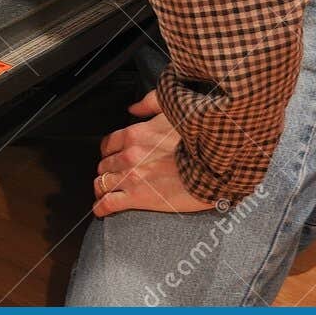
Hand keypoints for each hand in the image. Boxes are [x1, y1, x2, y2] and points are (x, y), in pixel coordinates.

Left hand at [91, 90, 214, 216]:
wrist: (215, 166)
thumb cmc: (198, 141)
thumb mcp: (173, 111)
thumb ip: (149, 104)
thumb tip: (133, 108)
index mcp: (134, 134)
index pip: (107, 145)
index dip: (109, 153)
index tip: (112, 158)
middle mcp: (128, 154)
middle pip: (104, 165)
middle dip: (107, 171)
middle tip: (113, 177)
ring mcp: (130, 176)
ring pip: (102, 183)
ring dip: (102, 188)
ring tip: (105, 194)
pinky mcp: (137, 197)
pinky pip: (108, 203)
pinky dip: (101, 207)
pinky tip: (101, 210)